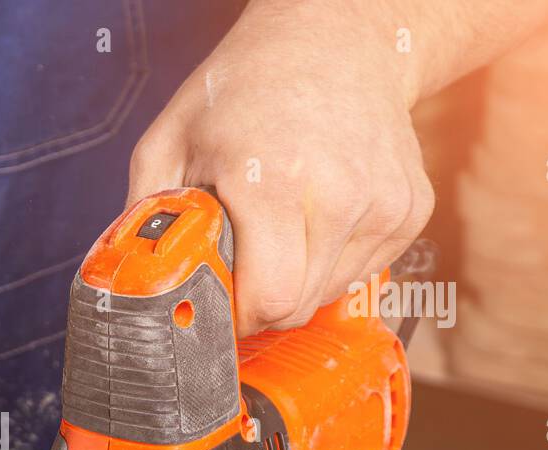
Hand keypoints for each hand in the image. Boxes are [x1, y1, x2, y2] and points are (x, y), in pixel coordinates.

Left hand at [127, 0, 434, 336]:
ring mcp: (384, 204)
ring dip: (295, 280)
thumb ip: (145, 215)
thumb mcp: (170, 139)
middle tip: (240, 265)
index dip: (235, 314)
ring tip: (278, 227)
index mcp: (274, 180)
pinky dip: (331, 260)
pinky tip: (315, 215)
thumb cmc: (245, 87)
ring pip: (328, 295)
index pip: (268, 299)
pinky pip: (361, 272)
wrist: (337, 37)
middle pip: (296, 307)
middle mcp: (340, 195)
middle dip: (260, 302)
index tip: (217, 299)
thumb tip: (136, 280)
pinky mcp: (411, 209)